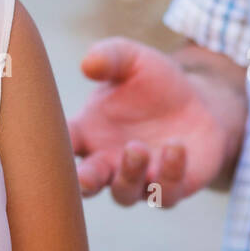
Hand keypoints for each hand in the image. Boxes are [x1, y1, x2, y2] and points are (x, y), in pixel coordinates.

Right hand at [68, 37, 233, 207]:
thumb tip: (88, 64)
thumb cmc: (153, 80)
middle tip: (85, 177)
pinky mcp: (171, 187)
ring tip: (138, 148)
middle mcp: (108, 160)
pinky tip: (176, 147)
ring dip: (128, 176)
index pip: (62, 143)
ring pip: (124, 193)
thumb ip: (109, 57)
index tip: (51, 143)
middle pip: (87, 183)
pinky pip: (166, 193)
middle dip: (84, 182)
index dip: (52, 146)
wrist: (199, 99)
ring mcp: (139, 179)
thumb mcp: (131, 59)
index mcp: (87, 132)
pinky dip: (169, 174)